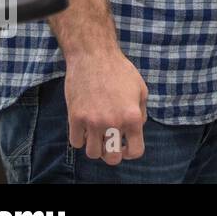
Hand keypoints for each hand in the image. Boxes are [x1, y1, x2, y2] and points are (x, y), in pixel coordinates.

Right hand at [65, 49, 147, 164]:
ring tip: (98, 134)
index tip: (127, 145)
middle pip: (111, 159)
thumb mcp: (141, 89)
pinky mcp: (75, 117)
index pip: (135, 151)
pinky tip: (85, 127)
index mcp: (132, 116)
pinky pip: (76, 142)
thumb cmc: (120, 71)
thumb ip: (141, 113)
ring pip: (92, 153)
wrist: (94, 56)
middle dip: (113, 154)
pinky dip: (81, 138)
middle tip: (111, 142)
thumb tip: (136, 129)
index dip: (132, 151)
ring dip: (96, 147)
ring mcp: (92, 121)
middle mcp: (113, 122)